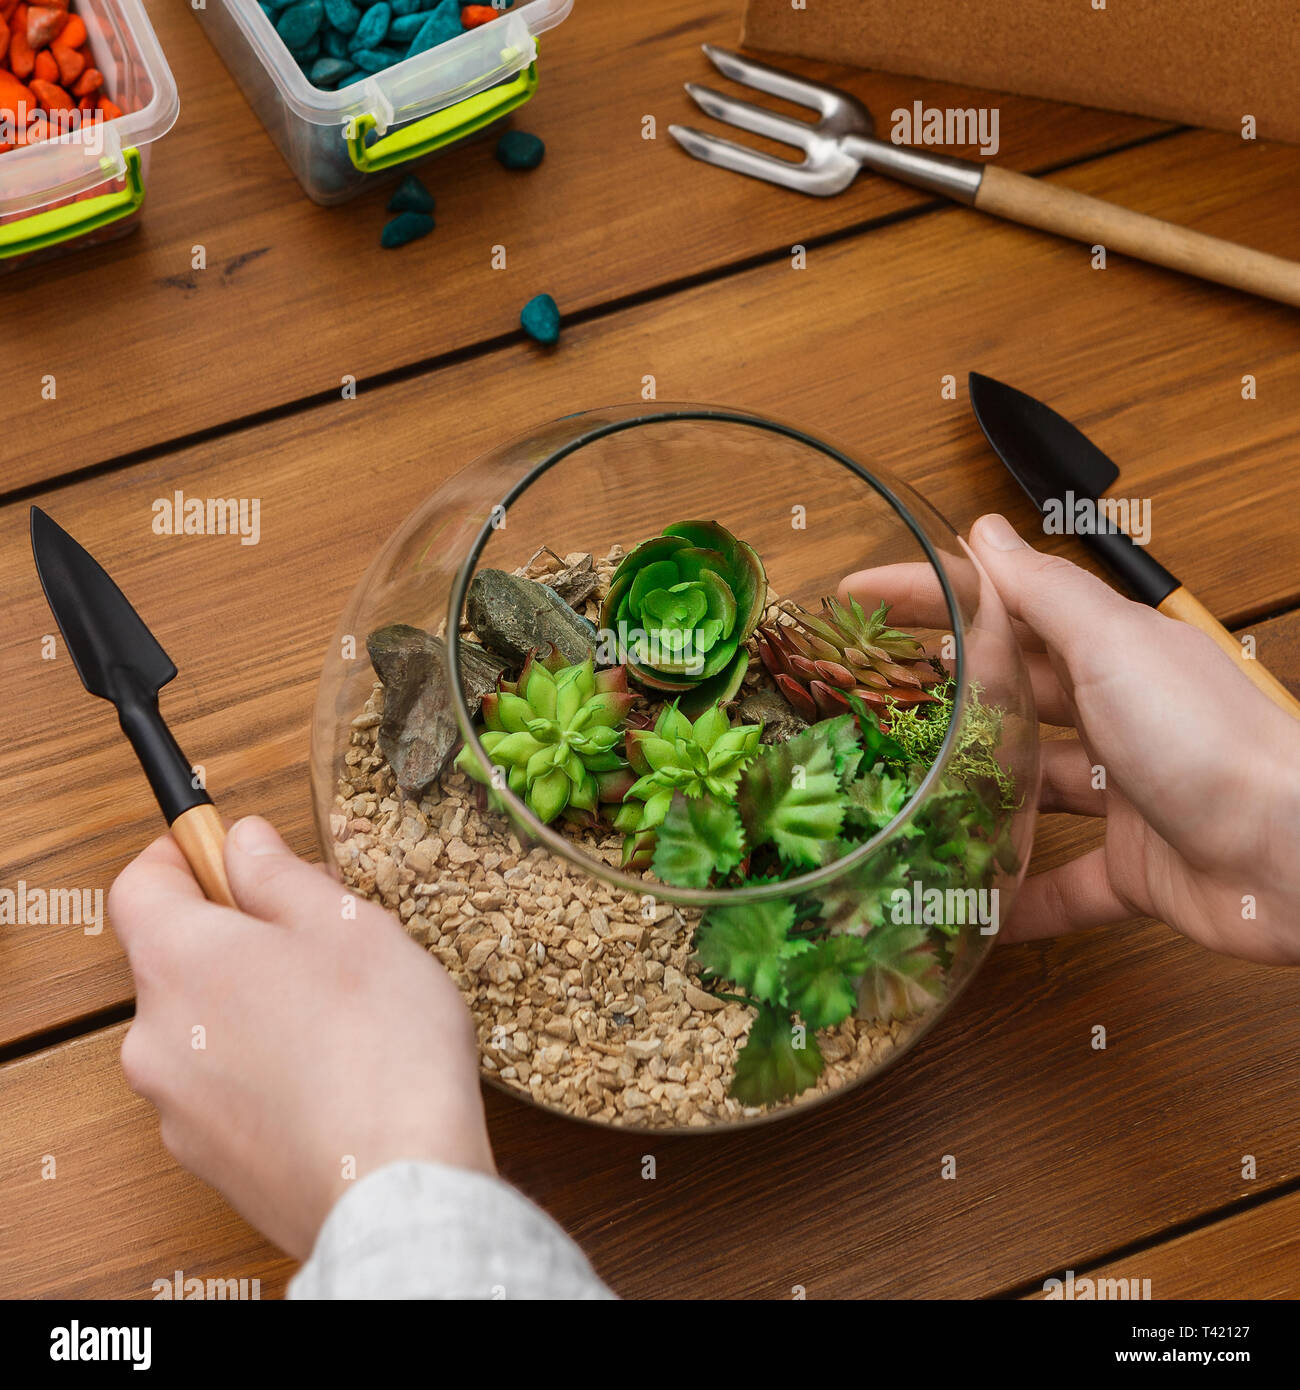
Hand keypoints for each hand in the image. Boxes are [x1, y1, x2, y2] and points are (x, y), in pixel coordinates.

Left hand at [109, 815, 493, 1259]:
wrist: (397, 1184)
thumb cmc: (380, 1043)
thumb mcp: (345, 924)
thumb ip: (279, 875)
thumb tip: (242, 842)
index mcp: (180, 960)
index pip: (139, 885)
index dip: (182, 855)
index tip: (228, 849)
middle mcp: (155, 1035)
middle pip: (176, 959)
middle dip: (241, 936)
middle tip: (321, 936)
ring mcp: (177, 1107)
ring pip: (204, 1027)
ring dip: (254, 1005)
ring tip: (342, 1016)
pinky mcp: (210, 1160)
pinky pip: (224, 1088)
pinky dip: (263, 1068)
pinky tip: (332, 1075)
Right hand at [840, 514, 1299, 964]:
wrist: (1296, 855)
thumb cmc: (1207, 738)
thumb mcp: (1114, 647)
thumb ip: (1045, 594)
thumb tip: (987, 533)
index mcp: (1108, 651)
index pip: (1000, 608)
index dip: (928, 595)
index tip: (857, 596)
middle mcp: (1114, 715)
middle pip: (1010, 695)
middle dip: (940, 694)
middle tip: (861, 700)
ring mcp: (1124, 793)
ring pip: (1030, 790)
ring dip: (974, 797)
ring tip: (901, 799)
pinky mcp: (1134, 867)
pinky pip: (1063, 884)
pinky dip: (1019, 899)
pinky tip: (969, 909)